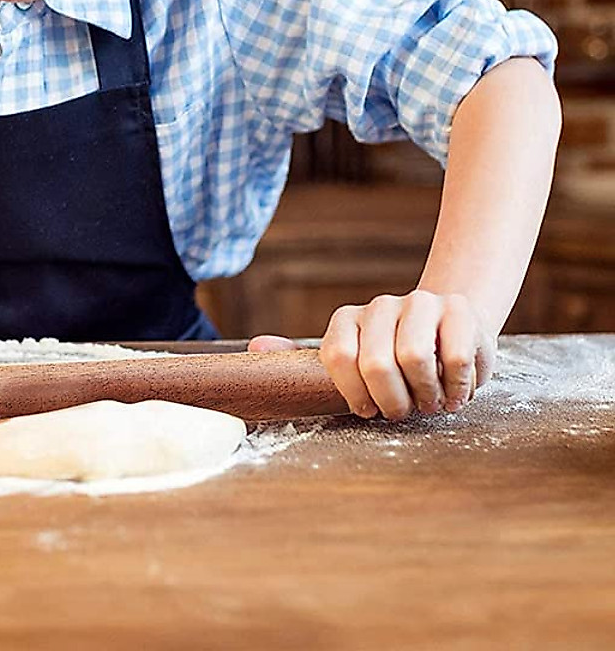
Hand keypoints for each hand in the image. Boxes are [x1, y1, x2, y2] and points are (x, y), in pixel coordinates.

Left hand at [248, 290, 496, 420]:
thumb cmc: (392, 355)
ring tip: (430, 400)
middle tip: (405, 411)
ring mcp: (420, 303)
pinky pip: (455, 358)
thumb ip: (302, 358)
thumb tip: (255, 348)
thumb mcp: (349, 359)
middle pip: (377, 363)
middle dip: (394, 401)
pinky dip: (457, 386)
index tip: (369, 410)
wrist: (449, 328)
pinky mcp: (458, 310)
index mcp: (347, 319)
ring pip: (416, 359)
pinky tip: (454, 389)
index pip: (338, 358)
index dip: (355, 395)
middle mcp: (380, 306)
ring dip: (427, 395)